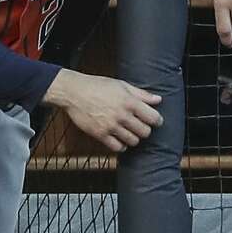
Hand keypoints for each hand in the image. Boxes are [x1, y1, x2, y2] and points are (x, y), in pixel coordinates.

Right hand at [43, 68, 162, 153]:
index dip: (157, 120)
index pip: (153, 118)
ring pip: (133, 141)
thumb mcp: (121, 85)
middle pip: (145, 132)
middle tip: (140, 126)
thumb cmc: (97, 86)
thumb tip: (158, 100)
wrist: (73, 92)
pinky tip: (119, 138)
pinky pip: (118, 147)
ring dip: (134, 137)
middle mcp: (122, 115)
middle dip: (145, 129)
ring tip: (129, 132)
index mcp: (129, 101)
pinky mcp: (100, 134)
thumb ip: (141, 94)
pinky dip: (122, 145)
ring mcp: (111, 126)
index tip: (154, 120)